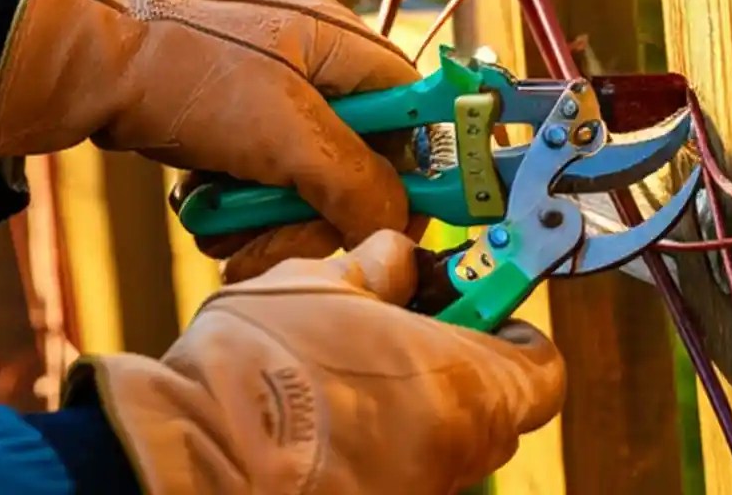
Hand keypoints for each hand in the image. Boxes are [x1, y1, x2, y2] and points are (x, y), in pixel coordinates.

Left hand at [0, 0, 422, 279]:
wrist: (78, 69)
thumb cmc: (184, 74)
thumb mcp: (287, 133)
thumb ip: (355, 182)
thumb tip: (397, 226)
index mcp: (337, 39)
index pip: (410, 105)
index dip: (411, 162)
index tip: (399, 213)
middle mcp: (309, 59)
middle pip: (355, 156)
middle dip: (319, 209)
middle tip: (288, 241)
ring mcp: (265, 88)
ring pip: (303, 177)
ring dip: (272, 220)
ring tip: (232, 237)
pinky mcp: (228, 117)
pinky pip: (259, 176)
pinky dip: (239, 207)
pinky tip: (210, 215)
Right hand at [62, 228, 566, 493]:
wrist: (188, 459)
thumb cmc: (261, 367)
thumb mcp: (323, 283)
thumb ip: (379, 269)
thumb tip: (398, 261)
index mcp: (467, 389)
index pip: (543, 370)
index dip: (517, 333)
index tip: (481, 310)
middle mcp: (457, 456)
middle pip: (496, 410)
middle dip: (462, 368)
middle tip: (409, 330)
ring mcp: (418, 494)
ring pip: (446, 445)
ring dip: (418, 410)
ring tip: (349, 374)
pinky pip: (401, 473)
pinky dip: (380, 448)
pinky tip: (324, 420)